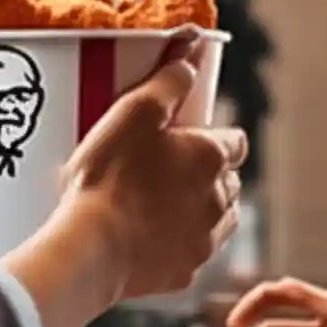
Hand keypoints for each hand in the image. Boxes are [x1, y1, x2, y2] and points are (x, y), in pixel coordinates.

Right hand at [59, 39, 248, 298]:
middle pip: (230, 181)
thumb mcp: (134, 111)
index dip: (217, 136)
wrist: (91, 248)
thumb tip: (192, 54)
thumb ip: (168, 81)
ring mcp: (204, 239)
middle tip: (172, 168)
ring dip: (202, 208)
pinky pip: (192, 251)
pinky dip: (180, 242)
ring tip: (166, 203)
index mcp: (212, 158)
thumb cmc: (109, 176)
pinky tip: (153, 237)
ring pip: (221, 218)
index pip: (236, 142)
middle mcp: (219, 199)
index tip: (193, 136)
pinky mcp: (185, 271)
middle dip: (211, 173)